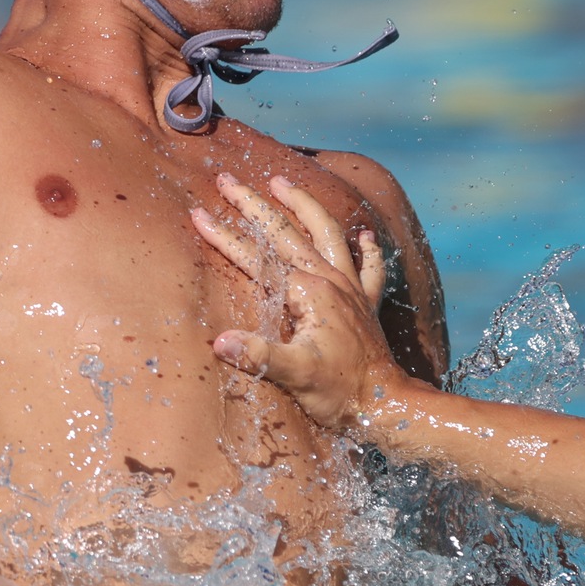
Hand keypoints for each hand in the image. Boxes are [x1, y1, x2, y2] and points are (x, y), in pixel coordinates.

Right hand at [190, 172, 402, 427]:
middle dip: (253, 204)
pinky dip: (366, 249)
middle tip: (226, 179)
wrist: (387, 406)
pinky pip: (370, 268)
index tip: (197, 214)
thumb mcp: (294, 375)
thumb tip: (219, 342)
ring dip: (303, 204)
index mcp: (307, 292)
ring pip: (325, 233)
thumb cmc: (339, 392)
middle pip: (285, 232)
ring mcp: (351, 290)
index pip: (255, 258)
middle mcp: (329, 281)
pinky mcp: (366, 305)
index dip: (224, 237)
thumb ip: (258, 355)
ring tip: (281, 181)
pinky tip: (364, 235)